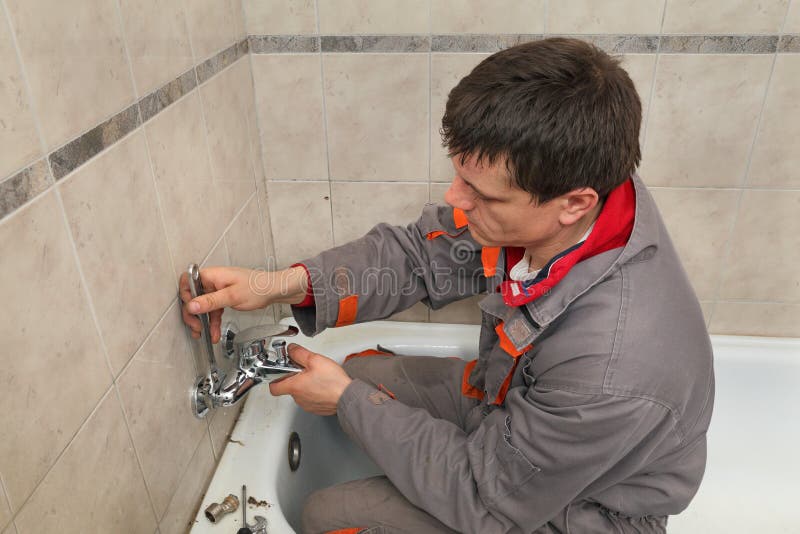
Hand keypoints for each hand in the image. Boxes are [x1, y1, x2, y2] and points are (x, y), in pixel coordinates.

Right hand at [179, 265, 307, 342]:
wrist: (273, 290)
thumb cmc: (257, 287)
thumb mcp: (232, 296)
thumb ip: (211, 301)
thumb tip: (192, 305)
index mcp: (212, 275)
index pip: (188, 282)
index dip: (185, 296)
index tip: (191, 310)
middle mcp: (212, 281)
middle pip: (193, 297)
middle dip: (192, 314)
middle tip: (196, 327)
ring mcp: (217, 290)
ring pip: (202, 306)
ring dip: (201, 321)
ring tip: (201, 334)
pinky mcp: (223, 298)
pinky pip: (213, 311)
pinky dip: (212, 322)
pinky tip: (213, 333)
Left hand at [269, 344, 352, 415]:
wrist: (347, 396)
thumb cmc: (333, 381)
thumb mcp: (314, 359)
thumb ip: (299, 353)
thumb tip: (291, 349)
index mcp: (294, 386)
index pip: (273, 387)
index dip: (274, 378)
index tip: (281, 371)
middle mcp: (298, 398)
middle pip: (289, 387)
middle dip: (294, 377)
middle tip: (305, 370)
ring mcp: (307, 405)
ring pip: (300, 393)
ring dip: (305, 385)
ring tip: (317, 377)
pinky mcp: (316, 408)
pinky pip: (310, 399)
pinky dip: (314, 392)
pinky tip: (323, 385)